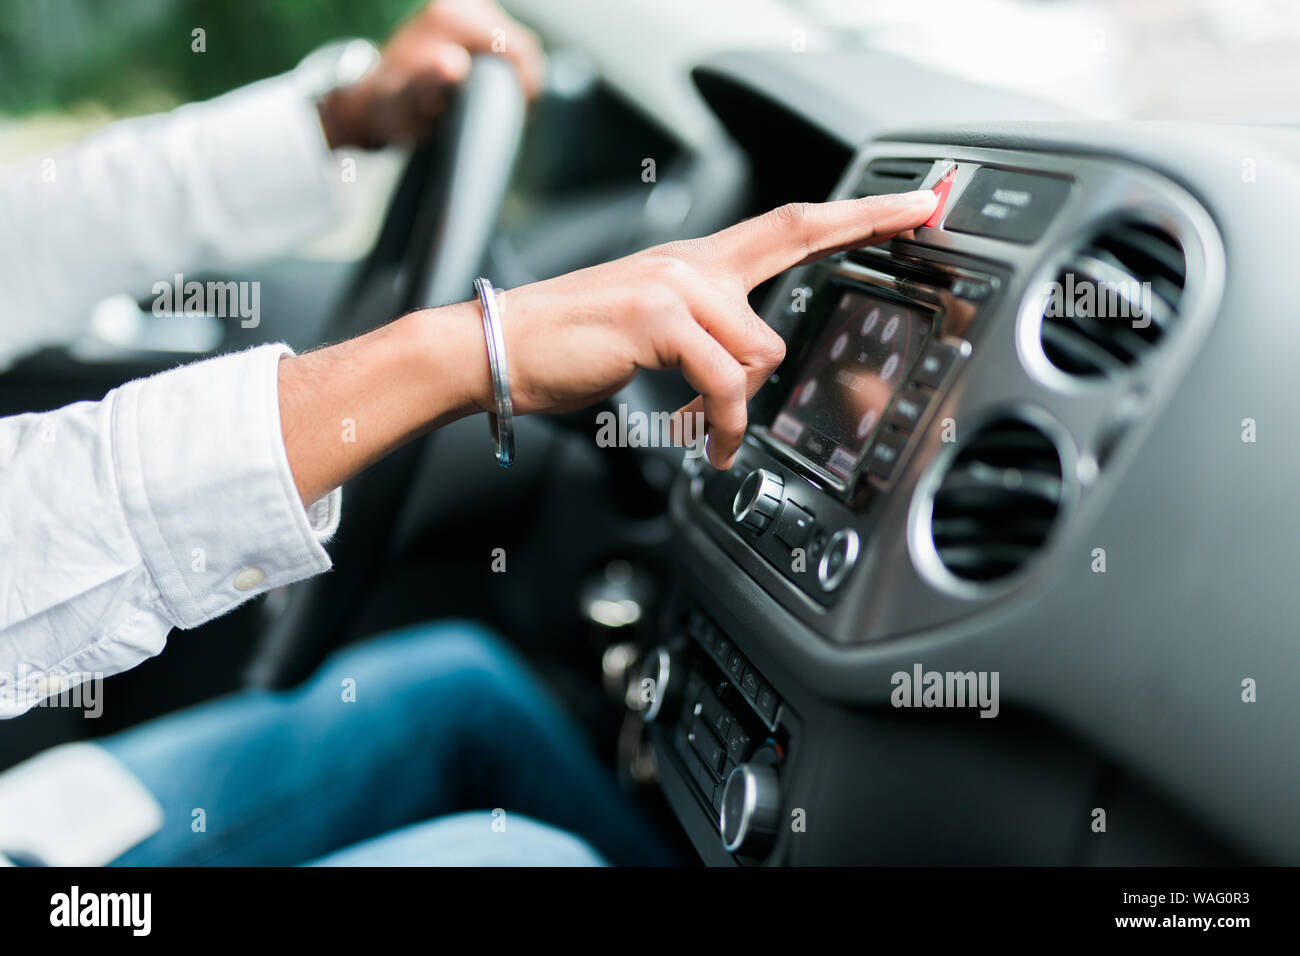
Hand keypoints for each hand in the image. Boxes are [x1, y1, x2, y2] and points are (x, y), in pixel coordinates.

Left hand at [318, 0, 545, 149]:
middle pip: (522, 43)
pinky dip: (509, 66)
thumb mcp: (405, 103)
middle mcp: (459, 3)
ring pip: (518, 43)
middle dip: (524, 81)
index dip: (527, 85)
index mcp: (449, 18)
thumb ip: (427, 84)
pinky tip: (495, 88)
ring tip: (503, 105)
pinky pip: (507, 41)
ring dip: (518, 75)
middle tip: (512, 115)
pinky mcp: (471, 16)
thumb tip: (452, 64)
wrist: (375, 96)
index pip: (517, 48)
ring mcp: (466, 6)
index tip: (519, 115)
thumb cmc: (391, 107)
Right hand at [488, 190, 939, 467]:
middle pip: (790, 265)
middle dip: (846, 263)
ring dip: (739, 405)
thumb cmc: (571, 346)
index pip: (790, 225)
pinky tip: (702, 440)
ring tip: (705, 430)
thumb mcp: (652, 332)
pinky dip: (720, 422)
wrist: (500, 349)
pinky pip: (725, 380)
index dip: (857, 214)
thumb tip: (748, 369)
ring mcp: (676, 284)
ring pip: (761, 349)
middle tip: (895, 249)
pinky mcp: (658, 316)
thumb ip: (706, 334)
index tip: (915, 203)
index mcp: (695, 263)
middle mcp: (693, 263)